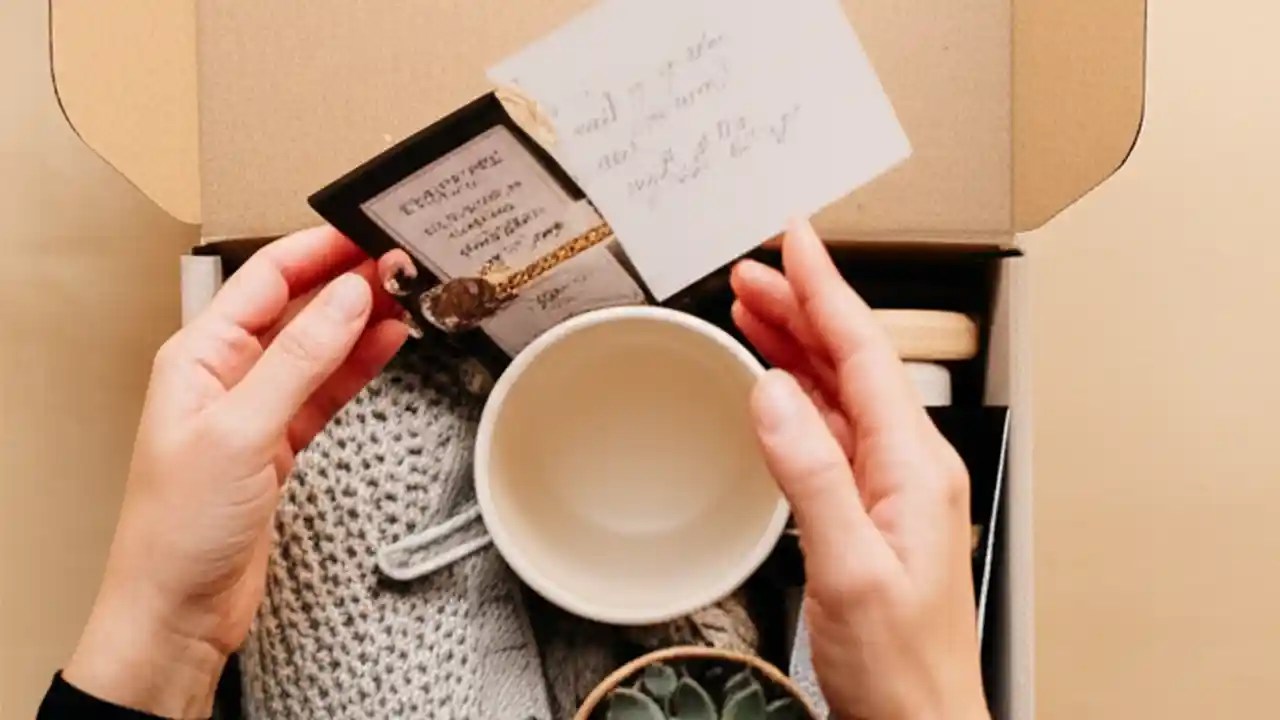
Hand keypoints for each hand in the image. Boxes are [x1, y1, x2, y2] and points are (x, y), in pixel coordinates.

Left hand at [64, 227, 407, 717]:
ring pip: (317, 347)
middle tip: (401, 265)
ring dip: (360, 322)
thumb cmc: (179, 529)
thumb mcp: (241, 431)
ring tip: (407, 297)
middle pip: (295, 308)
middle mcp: (225, 374)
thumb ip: (300, 361)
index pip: (265, 279)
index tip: (367, 235)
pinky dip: (358, 367)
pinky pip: (325, 389)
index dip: (318, 250)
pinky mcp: (278, 443)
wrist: (178, 611)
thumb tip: (346, 299)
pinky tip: (387, 346)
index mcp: (198, 355)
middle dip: (346, 282)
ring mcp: (254, 409)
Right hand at [732, 220, 987, 719]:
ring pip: (838, 391)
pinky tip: (776, 384)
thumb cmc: (902, 665)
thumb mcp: (849, 566)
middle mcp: (909, 466)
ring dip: (797, 343)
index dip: (826, 290)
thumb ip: (811, 474)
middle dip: (801, 306)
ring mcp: (891, 487)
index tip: (796, 241)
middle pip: (850, 361)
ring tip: (754, 307)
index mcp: (914, 466)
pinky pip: (831, 429)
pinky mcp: (870, 511)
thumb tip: (773, 393)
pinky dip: (798, 393)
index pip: (864, 352)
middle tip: (751, 269)